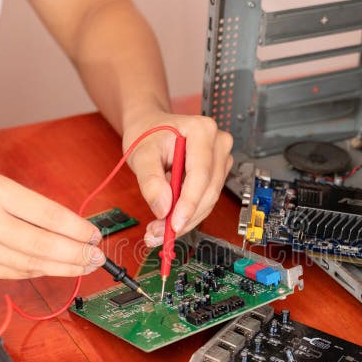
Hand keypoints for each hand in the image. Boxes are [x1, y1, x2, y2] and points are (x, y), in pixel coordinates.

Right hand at [0, 174, 102, 279]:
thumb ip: (32, 207)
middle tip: (97, 257)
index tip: (94, 235)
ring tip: (84, 265)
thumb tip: (74, 229)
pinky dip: (39, 272)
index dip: (77, 229)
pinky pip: (15, 274)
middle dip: (77, 254)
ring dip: (64, 267)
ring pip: (31, 264)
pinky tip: (56, 269)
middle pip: (42, 244)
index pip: (48, 214)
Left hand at [122, 111, 233, 245]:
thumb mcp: (141, 154)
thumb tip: (163, 207)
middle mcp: (217, 143)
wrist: (150, 127)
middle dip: (184, 217)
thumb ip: (150, 180)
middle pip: (208, 190)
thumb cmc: (147, 134)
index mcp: (201, 130)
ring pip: (209, 199)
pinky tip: (168, 222)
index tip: (174, 224)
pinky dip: (187, 215)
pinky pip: (206, 200)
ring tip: (159, 231)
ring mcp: (220, 159)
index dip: (188, 202)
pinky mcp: (217, 173)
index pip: (201, 173)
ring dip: (185, 220)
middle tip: (160, 234)